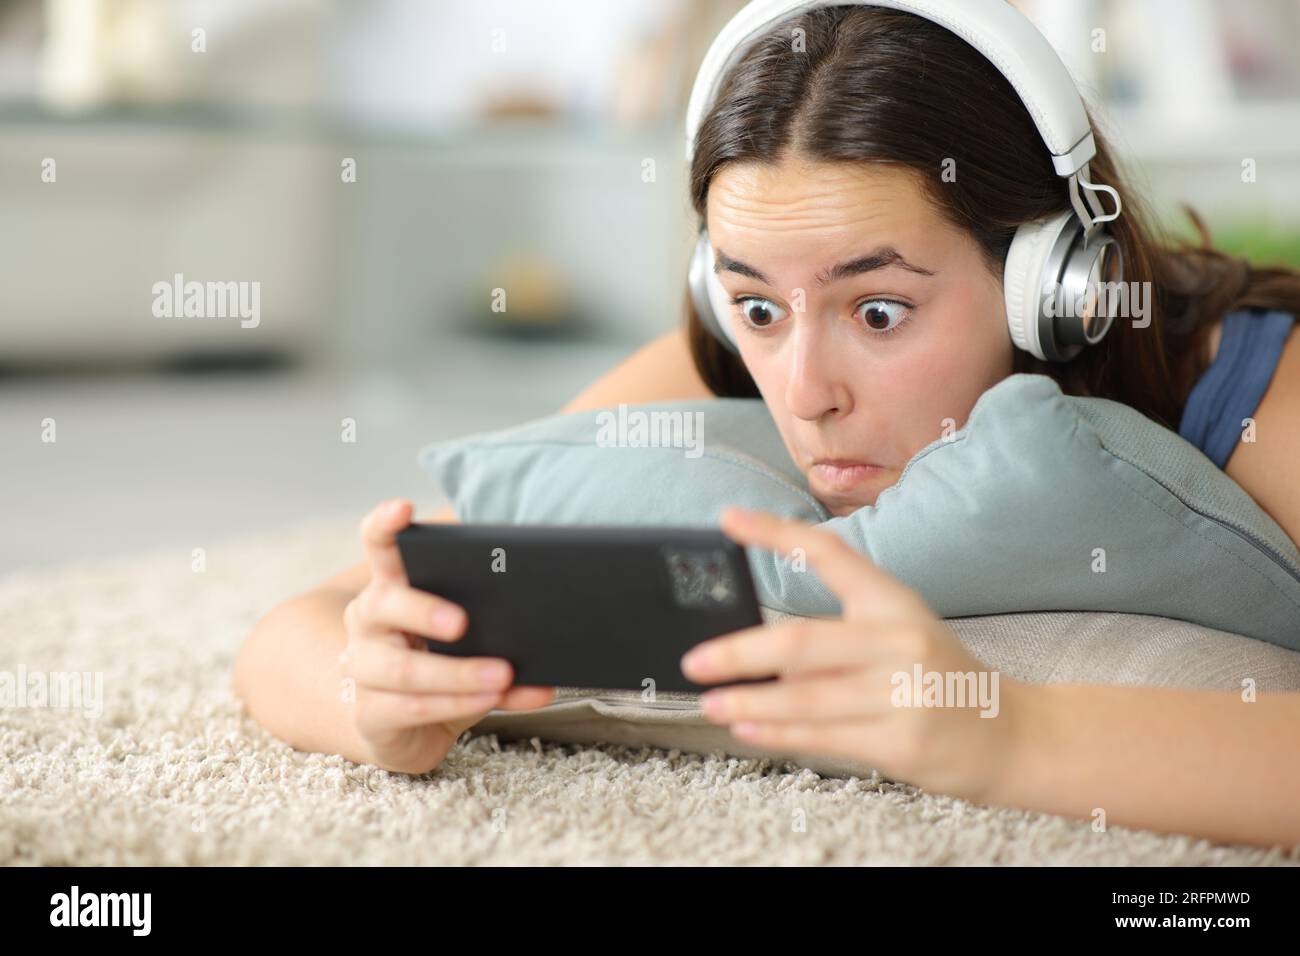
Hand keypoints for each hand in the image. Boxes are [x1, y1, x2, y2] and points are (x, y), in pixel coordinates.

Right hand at [339, 499, 554, 773]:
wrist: (409, 731)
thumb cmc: (442, 668)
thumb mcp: (469, 639)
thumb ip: (499, 624)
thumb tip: (550, 622)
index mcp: (392, 588)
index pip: (378, 546)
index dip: (384, 525)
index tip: (402, 508)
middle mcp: (369, 622)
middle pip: (384, 604)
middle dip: (424, 611)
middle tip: (463, 622)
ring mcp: (362, 668)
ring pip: (405, 669)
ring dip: (460, 673)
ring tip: (503, 674)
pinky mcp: (370, 714)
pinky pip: (414, 707)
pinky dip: (459, 703)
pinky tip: (492, 697)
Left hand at [681, 506, 1032, 802]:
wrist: (1010, 735)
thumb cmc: (939, 678)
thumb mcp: (900, 635)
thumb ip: (837, 637)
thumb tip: (757, 652)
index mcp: (894, 602)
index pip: (829, 553)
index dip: (776, 532)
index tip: (728, 518)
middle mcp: (899, 641)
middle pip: (801, 641)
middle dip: (738, 651)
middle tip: (695, 661)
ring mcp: (902, 693)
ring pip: (804, 697)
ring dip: (747, 700)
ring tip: (709, 701)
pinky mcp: (901, 742)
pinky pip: (823, 736)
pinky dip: (776, 732)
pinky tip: (745, 727)